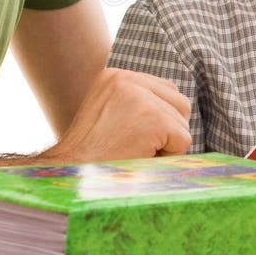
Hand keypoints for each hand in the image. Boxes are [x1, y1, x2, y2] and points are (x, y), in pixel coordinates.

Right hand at [42, 68, 190, 162]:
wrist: (72, 178)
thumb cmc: (92, 157)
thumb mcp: (108, 116)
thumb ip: (137, 103)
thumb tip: (178, 105)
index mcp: (115, 76)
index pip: (164, 90)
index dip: (160, 119)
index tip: (133, 136)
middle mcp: (127, 79)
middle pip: (179, 102)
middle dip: (168, 131)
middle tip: (137, 148)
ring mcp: (140, 97)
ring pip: (182, 122)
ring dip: (167, 144)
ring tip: (136, 153)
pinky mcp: (153, 119)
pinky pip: (183, 140)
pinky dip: (169, 157)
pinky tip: (141, 159)